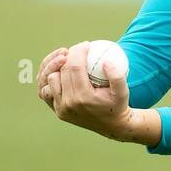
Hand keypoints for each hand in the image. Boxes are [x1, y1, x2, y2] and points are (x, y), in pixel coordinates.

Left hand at [38, 42, 160, 145]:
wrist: (111, 126)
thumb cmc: (118, 105)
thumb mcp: (123, 91)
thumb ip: (117, 77)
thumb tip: (106, 62)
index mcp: (84, 97)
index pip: (75, 67)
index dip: (78, 51)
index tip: (85, 45)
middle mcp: (69, 103)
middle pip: (62, 71)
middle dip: (68, 55)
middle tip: (78, 49)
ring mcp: (61, 108)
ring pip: (50, 79)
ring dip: (57, 66)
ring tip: (68, 59)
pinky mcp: (57, 110)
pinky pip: (47, 89)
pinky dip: (53, 78)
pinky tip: (61, 70)